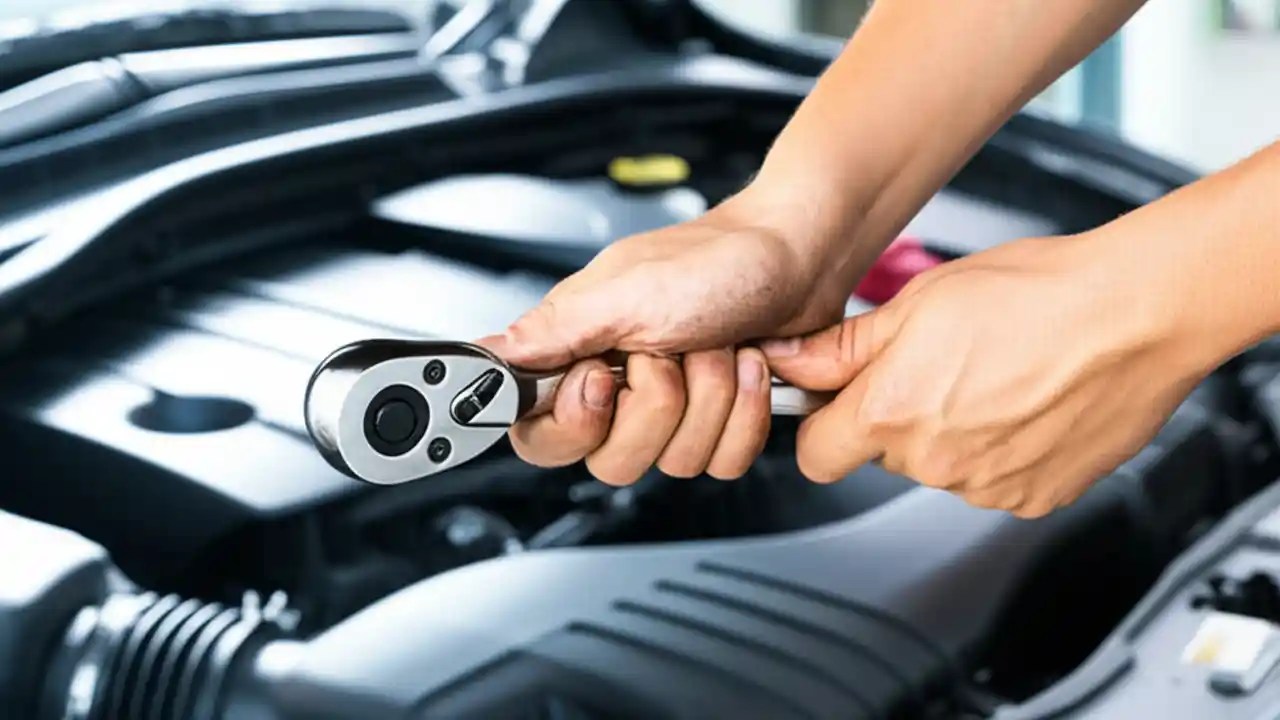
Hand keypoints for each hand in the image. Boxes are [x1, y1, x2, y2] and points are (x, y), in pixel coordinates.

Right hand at [479, 190, 859, 485]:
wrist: (797, 253)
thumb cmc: (717, 258)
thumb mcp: (627, 290)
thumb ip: (554, 330)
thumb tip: (488, 354)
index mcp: (579, 352)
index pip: (538, 434)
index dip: (572, 423)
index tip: (603, 381)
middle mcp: (620, 387)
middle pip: (611, 462)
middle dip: (657, 407)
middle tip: (671, 353)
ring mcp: (672, 409)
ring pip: (675, 462)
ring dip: (710, 400)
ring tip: (716, 346)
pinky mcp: (717, 423)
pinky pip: (723, 461)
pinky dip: (746, 414)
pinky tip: (747, 369)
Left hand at [763, 234, 1210, 517]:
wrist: (1135, 313)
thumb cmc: (1035, 294)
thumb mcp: (917, 302)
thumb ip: (843, 348)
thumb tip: (787, 364)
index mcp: (891, 412)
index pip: (816, 454)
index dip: (824, 424)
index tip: (838, 402)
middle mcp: (933, 462)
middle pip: (883, 456)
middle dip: (897, 419)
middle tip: (941, 366)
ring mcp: (986, 487)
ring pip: (940, 469)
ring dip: (952, 434)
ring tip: (996, 376)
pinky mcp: (1034, 499)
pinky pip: (994, 481)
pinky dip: (1002, 452)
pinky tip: (1028, 404)